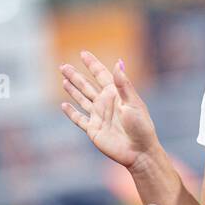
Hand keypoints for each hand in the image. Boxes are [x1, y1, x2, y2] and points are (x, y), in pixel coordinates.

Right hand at [59, 51, 159, 170]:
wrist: (139, 151)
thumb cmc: (141, 126)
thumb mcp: (133, 103)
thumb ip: (123, 84)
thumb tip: (119, 62)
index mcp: (116, 94)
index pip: (101, 75)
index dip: (92, 64)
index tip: (83, 53)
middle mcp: (106, 103)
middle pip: (87, 85)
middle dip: (75, 75)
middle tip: (63, 66)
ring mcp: (99, 116)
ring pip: (81, 99)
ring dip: (72, 89)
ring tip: (63, 79)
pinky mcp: (93, 130)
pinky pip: (79, 119)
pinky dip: (71, 112)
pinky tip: (64, 105)